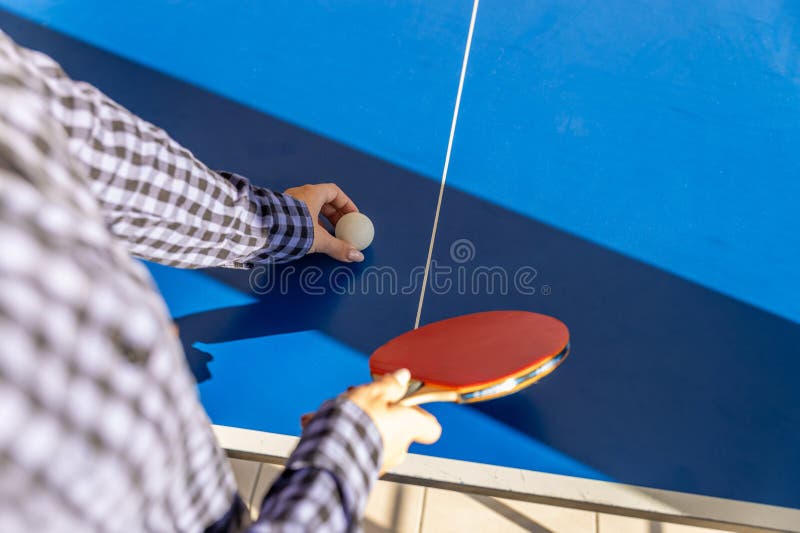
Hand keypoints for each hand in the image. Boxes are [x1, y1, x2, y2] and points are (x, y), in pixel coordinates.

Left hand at [284, 183, 363, 261]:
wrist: (263, 230)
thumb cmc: (293, 229)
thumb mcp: (319, 240)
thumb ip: (339, 247)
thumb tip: (356, 256)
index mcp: (312, 194)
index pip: (334, 192)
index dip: (346, 204)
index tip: (353, 216)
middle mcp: (300, 194)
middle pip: (324, 201)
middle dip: (335, 215)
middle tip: (343, 228)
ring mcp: (288, 203)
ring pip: (311, 209)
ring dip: (322, 221)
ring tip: (328, 235)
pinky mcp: (280, 214)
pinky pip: (300, 216)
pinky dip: (310, 225)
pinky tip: (311, 237)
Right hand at [299, 370, 441, 473]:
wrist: (330, 453)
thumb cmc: (356, 422)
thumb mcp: (374, 393)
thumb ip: (391, 385)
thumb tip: (403, 377)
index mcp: (408, 427)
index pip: (431, 428)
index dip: (421, 414)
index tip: (407, 404)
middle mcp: (400, 449)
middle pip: (401, 430)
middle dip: (385, 417)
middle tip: (367, 402)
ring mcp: (383, 463)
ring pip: (379, 440)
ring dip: (367, 428)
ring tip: (344, 415)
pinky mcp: (363, 472)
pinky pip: (362, 452)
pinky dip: (353, 441)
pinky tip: (335, 430)